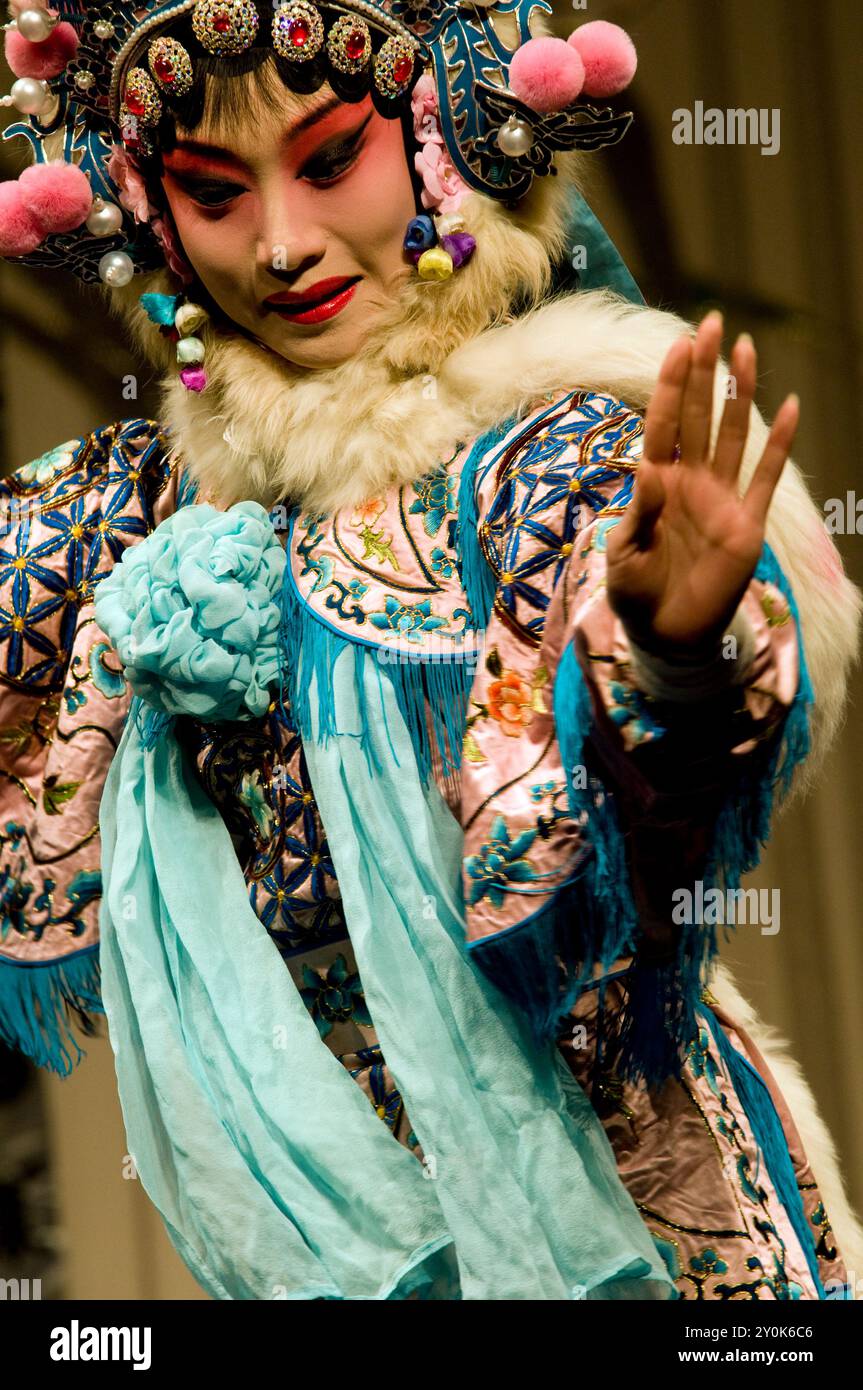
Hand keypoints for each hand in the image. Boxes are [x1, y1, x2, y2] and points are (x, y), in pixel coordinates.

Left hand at [606, 311, 799, 656]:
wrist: (666, 636)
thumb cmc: (636, 594)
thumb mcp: (623, 556)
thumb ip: (637, 515)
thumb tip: (651, 472)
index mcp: (655, 484)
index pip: (663, 424)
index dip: (670, 386)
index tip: (678, 345)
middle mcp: (690, 481)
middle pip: (697, 415)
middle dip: (702, 370)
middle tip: (710, 323)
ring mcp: (721, 498)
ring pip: (732, 434)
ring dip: (738, 392)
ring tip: (744, 349)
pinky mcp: (747, 523)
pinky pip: (766, 477)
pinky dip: (778, 444)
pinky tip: (788, 408)